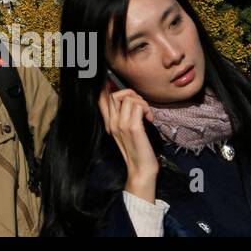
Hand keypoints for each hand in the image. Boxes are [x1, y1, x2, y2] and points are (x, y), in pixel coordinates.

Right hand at [98, 83, 158, 201]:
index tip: (109, 80)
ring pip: (130, 98)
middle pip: (115, 94)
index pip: (100, 97)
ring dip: (142, 103)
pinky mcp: (132, 127)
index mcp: (108, 122)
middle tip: (142, 107)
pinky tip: (150, 119)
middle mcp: (111, 122)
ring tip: (147, 115)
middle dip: (132, 95)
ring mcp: (121, 124)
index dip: (104, 86)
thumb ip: (123, 115)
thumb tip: (127, 99)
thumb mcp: (126, 131)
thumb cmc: (137, 149)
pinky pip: (138, 106)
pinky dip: (146, 109)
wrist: (141, 170)